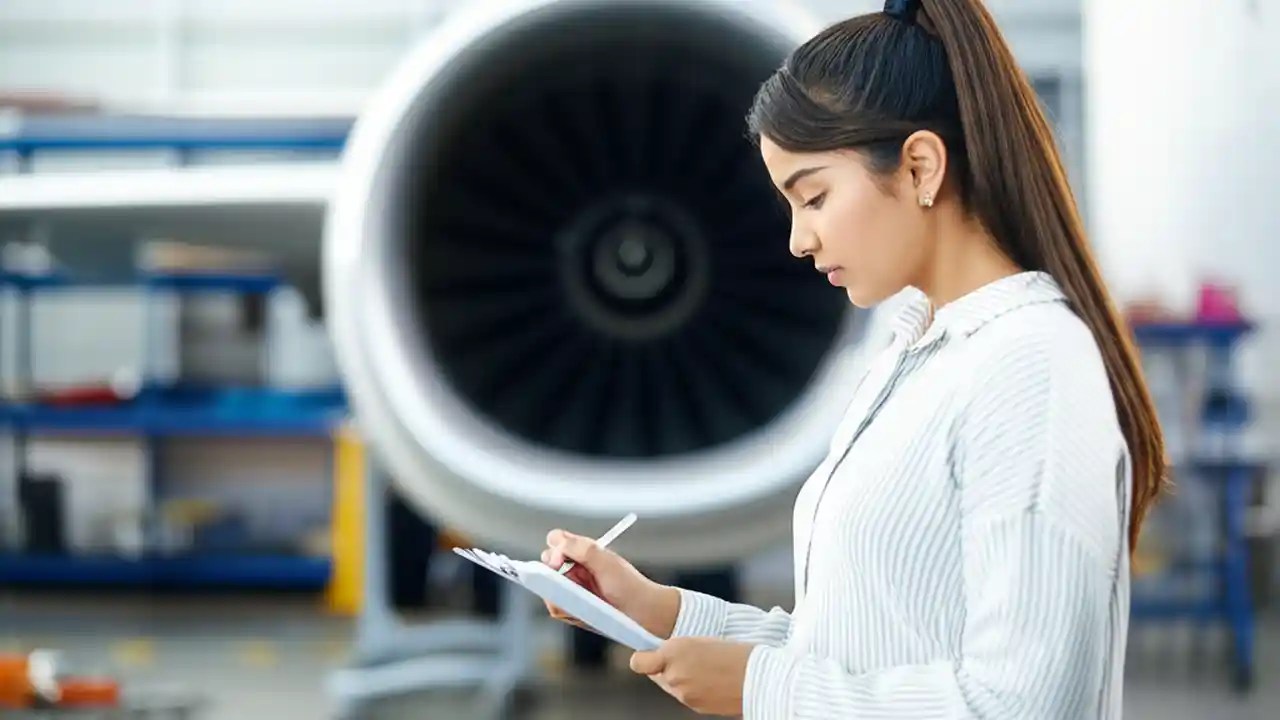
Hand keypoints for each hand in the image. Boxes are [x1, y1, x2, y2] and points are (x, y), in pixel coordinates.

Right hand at [541, 528, 680, 638]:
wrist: (644, 615)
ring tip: (582, 598)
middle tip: (573, 582)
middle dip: (552, 573)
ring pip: (547, 588)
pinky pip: (555, 608)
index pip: (555, 541)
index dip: (553, 547)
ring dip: (558, 594)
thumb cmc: (629, 586)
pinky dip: (563, 609)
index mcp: (583, 551)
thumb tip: (555, 547)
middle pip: (546, 564)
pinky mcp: (572, 609)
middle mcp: (575, 568)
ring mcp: (572, 589)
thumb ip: (582, 549)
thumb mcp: (607, 562)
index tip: (559, 559)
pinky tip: (580, 611)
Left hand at [629, 637, 753, 715]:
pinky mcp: (694, 706)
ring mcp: (684, 694)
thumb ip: (675, 648)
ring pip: (671, 686)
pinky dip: (692, 690)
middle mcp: (674, 675)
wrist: (759, 676)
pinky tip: (710, 681)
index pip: (639, 662)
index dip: (646, 658)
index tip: (653, 653)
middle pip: (656, 675)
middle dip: (666, 668)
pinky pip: (684, 696)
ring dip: (680, 679)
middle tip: (688, 659)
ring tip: (704, 669)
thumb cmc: (735, 652)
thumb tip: (659, 655)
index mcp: (674, 651)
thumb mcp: (701, 639)